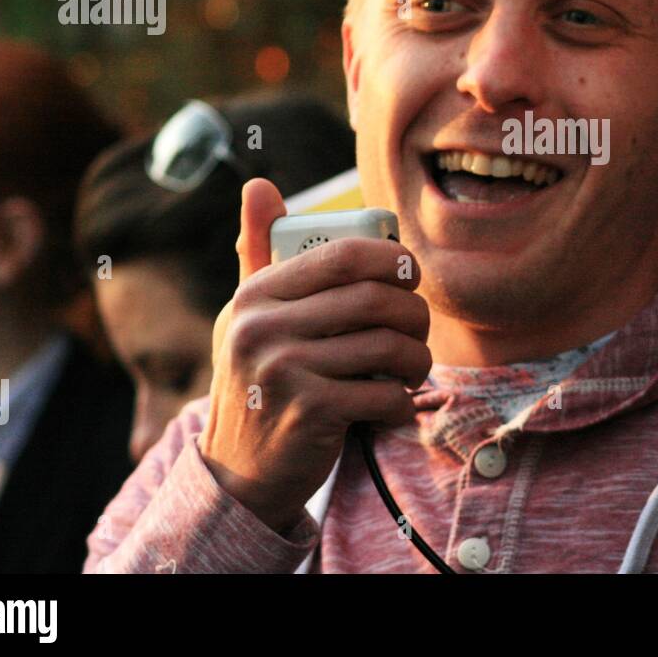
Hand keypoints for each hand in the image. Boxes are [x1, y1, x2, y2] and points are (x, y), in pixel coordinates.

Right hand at [198, 179, 431, 532]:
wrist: (238, 471)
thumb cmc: (260, 379)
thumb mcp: (247, 316)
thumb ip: (258, 252)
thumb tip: (259, 185)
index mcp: (255, 294)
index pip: (343, 255)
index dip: (392, 259)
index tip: (410, 276)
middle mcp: (262, 328)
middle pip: (375, 299)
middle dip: (415, 313)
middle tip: (419, 328)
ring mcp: (284, 371)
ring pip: (388, 346)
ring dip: (417, 360)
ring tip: (413, 369)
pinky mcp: (309, 413)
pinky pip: (385, 393)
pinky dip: (403, 400)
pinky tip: (394, 403)